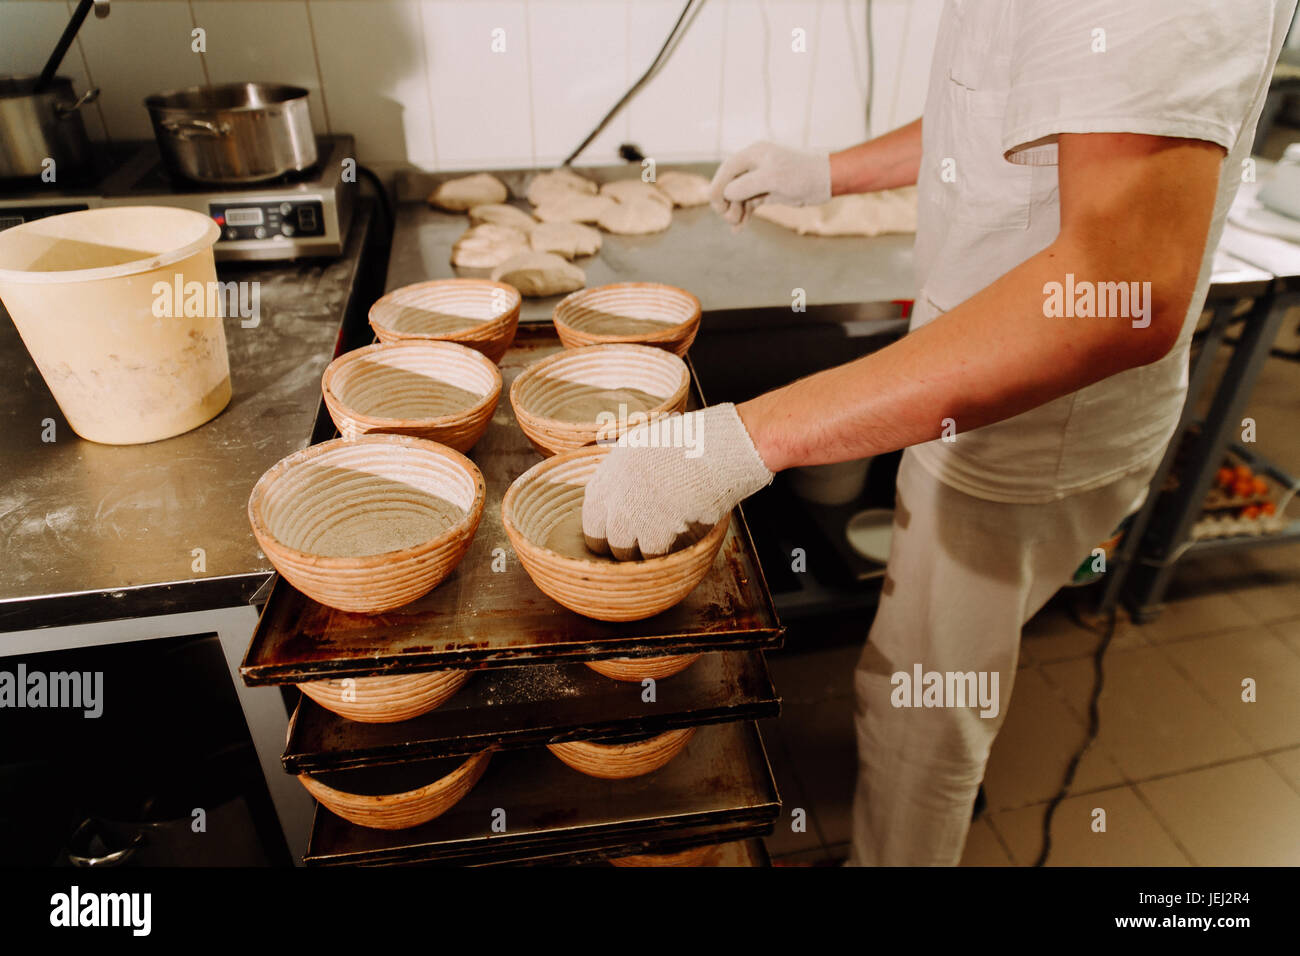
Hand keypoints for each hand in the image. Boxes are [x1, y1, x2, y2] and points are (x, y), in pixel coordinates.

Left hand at [581, 403, 773, 559]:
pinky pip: (651, 554)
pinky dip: (662, 555)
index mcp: (615, 462)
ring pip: (623, 549)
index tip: (608, 532)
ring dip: (639, 553)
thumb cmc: (701, 440)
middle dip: (614, 545)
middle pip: (599, 533)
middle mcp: (617, 487)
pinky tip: (675, 546)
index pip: (591, 502)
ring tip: (658, 546)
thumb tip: (633, 489)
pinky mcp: (655, 528)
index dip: (600, 521)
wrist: (722, 447)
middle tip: (628, 552)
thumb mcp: (657, 442)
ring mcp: (632, 509)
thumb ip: (638, 466)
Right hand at [710, 141, 831, 226]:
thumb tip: (726, 194)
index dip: (718, 187)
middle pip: (729, 184)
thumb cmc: (802, 174)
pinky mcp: (767, 191)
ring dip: (734, 211)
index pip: (726, 170)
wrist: (826, 180)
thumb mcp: (773, 179)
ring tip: (737, 225)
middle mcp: (754, 165)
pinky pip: (748, 203)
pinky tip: (738, 229)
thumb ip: (746, 185)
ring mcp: (760, 179)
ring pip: (737, 196)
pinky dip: (743, 215)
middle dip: (726, 202)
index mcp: (753, 155)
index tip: (717, 206)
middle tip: (731, 218)